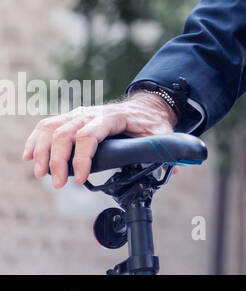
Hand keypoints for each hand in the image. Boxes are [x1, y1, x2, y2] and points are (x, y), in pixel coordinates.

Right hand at [22, 94, 177, 188]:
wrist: (146, 106)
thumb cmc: (151, 122)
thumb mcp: (162, 133)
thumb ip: (165, 149)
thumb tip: (171, 169)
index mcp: (112, 117)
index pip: (89, 135)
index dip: (82, 157)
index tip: (80, 179)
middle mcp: (91, 113)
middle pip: (66, 133)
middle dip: (58, 160)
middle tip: (58, 184)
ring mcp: (79, 114)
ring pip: (52, 128)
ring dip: (42, 151)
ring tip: (40, 174)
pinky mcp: (71, 118)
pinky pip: (47, 125)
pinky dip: (35, 140)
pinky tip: (28, 156)